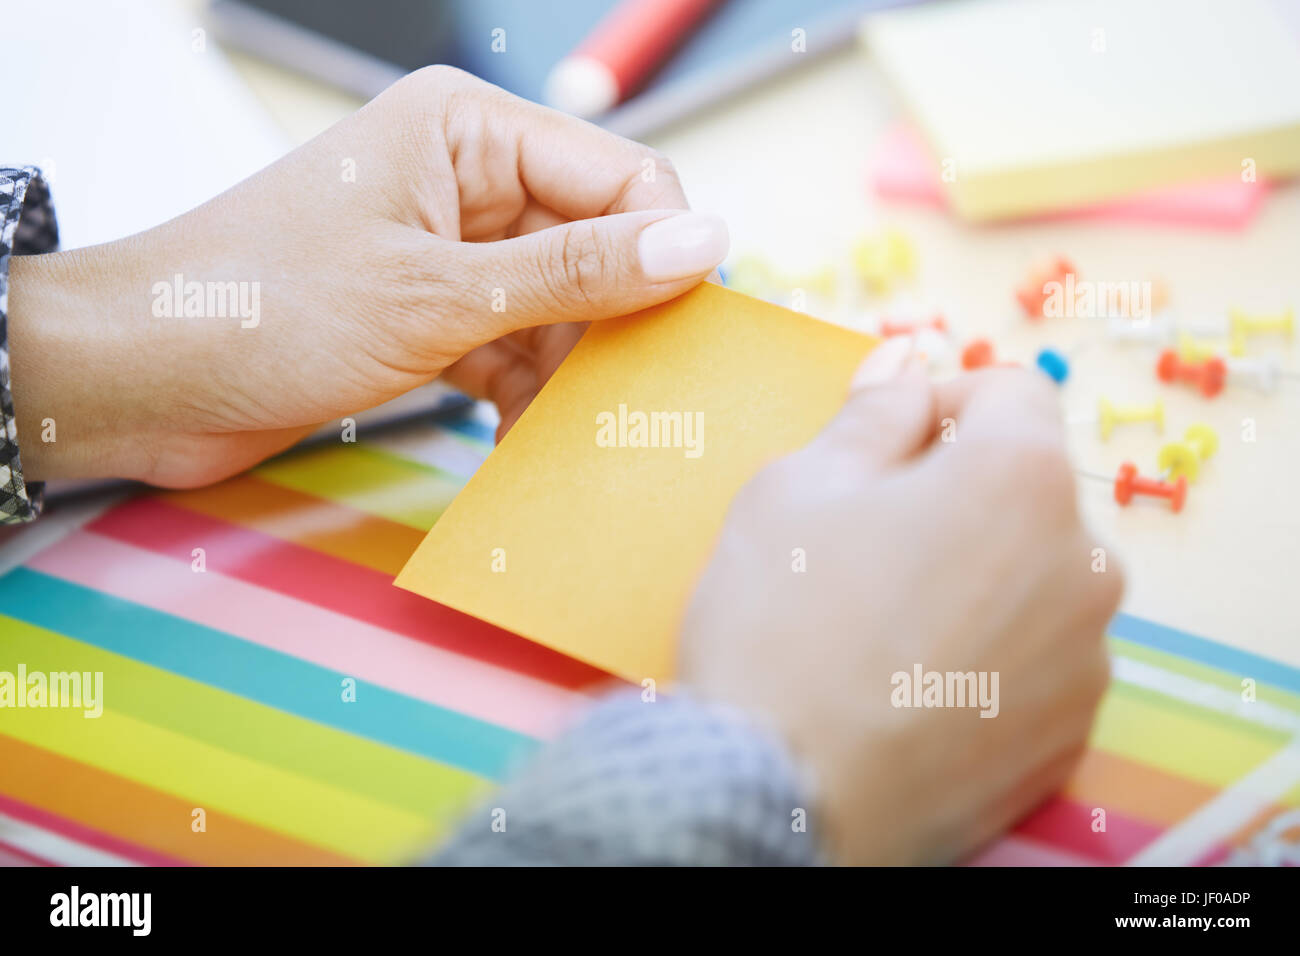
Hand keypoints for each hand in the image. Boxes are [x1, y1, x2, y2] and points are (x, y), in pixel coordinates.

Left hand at [8, 66, 727, 485]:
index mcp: (470, 132)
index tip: (695, 330)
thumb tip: (701, 244)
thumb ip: (576, 274)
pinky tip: (529, 439)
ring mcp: (450, 250)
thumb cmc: (263, 307)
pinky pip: (515, 346)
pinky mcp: (431, 312)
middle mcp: (468, 180)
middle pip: (596, 244)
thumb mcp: (438, 295)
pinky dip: (526, 393)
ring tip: (581, 431)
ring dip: (572, 371)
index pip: (621, 175)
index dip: (667, 250)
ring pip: (560, 306)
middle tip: (642, 397)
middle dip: (619, 322)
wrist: (143, 379)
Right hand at [679, 339, 1122, 863]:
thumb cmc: (779, 625)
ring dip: (976, 576)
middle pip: (1025, 490)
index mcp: (1021, 476)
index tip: (881, 454)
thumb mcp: (797, 486)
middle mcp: (1083, 561)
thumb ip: (872, 413)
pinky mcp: (1070, 734)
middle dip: (957, 496)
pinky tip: (910, 685)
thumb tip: (906, 359)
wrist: (780, 797)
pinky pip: (1035, 660)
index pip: (1010, 392)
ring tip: (885, 627)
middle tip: (866, 546)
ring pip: (1031, 577)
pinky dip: (987, 655)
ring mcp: (1086, 657)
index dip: (939, 408)